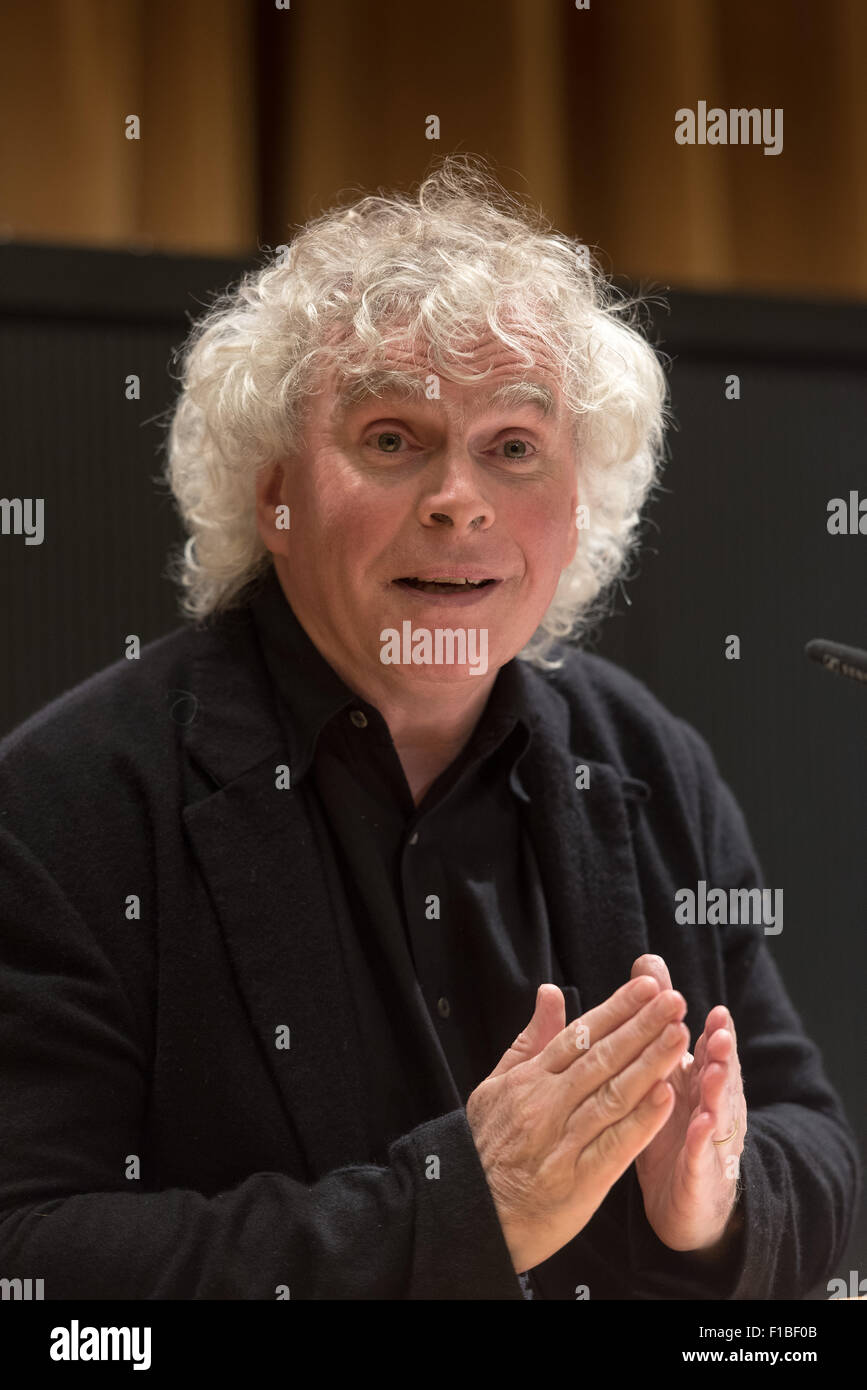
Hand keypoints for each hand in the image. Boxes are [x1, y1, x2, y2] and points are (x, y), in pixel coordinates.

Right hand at [465, 976, 688, 1272]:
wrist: (471, 1212)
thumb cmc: (486, 1145)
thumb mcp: (496, 1085)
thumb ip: (530, 1039)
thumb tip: (550, 991)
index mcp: (530, 1079)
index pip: (581, 1035)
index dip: (617, 1009)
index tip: (648, 987)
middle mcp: (547, 1104)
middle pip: (602, 1058)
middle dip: (641, 1027)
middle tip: (675, 1000)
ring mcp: (564, 1142)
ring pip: (613, 1095)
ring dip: (650, 1064)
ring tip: (679, 1036)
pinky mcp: (579, 1181)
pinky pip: (615, 1146)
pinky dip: (641, 1121)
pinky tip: (667, 1097)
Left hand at [631, 954, 746, 1251]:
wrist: (684, 1201)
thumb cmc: (671, 1126)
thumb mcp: (665, 1072)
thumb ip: (659, 1022)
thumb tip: (649, 963)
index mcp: (697, 1080)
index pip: (706, 1049)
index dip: (711, 1029)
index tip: (711, 1008)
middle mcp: (709, 1105)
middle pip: (718, 1074)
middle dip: (720, 1052)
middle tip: (718, 1030)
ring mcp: (709, 1142)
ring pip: (717, 1112)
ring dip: (717, 1091)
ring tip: (713, 1070)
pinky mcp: (700, 1177)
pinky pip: (701, 1157)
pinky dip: (702, 1141)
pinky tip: (700, 1126)